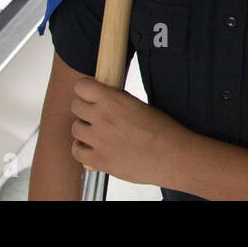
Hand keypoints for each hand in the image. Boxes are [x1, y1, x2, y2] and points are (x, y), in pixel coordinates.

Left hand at [70, 76, 186, 185]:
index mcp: (113, 100)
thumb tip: (104, 101)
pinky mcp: (98, 160)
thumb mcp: (139, 105)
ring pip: (75, 128)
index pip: (81, 86)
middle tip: (94, 113)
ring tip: (96, 131)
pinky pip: (76, 151)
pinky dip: (81, 148)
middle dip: (84, 107)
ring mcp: (98, 140)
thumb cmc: (163, 131)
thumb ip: (116, 102)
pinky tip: (92, 147)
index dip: (85, 89)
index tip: (90, 94)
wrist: (172, 156)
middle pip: (76, 106)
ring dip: (83, 128)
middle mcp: (102, 117)